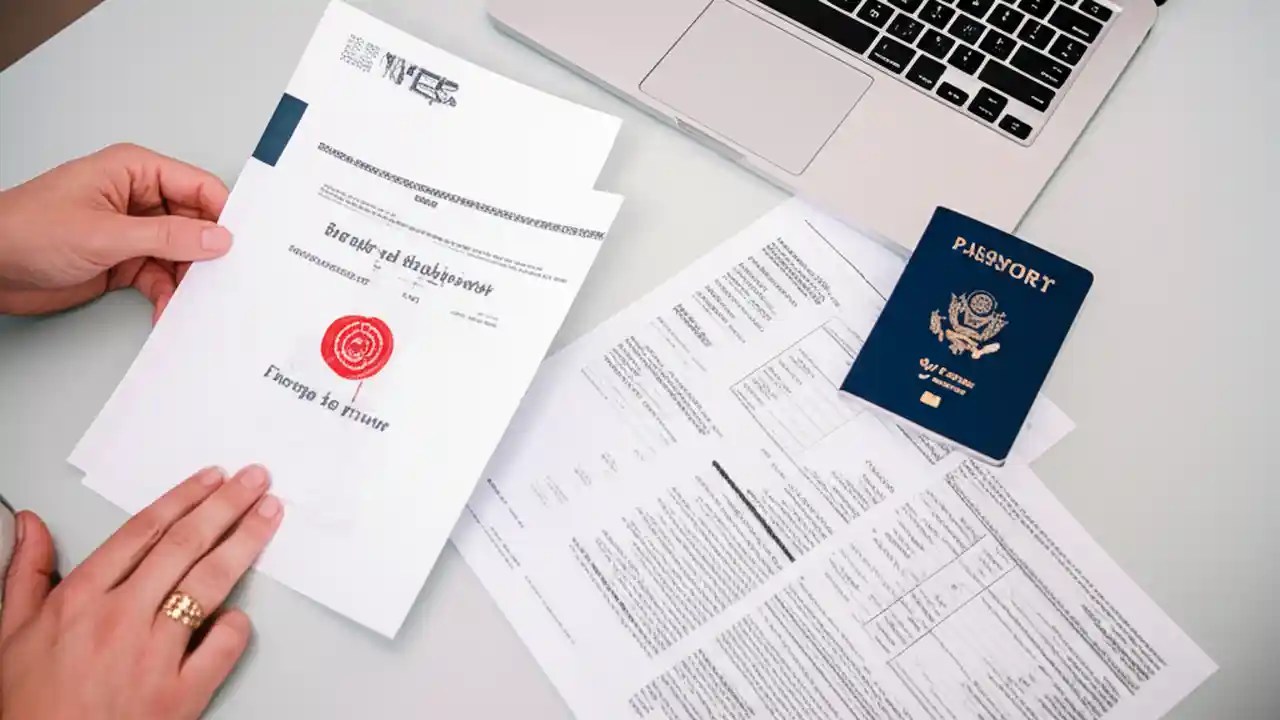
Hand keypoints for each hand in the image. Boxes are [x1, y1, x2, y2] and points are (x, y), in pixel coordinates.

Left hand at [0, 143, 231, 322]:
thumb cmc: (26, 230)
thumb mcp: (105, 233)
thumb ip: (167, 236)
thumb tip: (217, 238)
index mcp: (135, 171)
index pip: (199, 186)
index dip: (223, 215)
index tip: (240, 246)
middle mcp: (138, 198)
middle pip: (195, 223)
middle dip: (206, 254)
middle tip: (220, 281)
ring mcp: (132, 230)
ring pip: (181, 254)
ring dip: (187, 281)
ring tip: (190, 302)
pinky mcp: (123, 260)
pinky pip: (161, 276)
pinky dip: (167, 295)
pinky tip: (165, 310)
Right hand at [0, 466, 282, 718]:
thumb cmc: (29, 706)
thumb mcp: (11, 633)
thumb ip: (28, 573)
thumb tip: (32, 525)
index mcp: (80, 599)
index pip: (143, 531)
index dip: (183, 498)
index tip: (211, 478)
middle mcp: (121, 619)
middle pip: (184, 545)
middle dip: (226, 505)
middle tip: (255, 480)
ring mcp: (154, 655)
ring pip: (209, 583)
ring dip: (245, 542)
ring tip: (269, 515)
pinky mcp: (181, 693)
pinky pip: (223, 646)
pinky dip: (238, 625)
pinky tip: (241, 613)